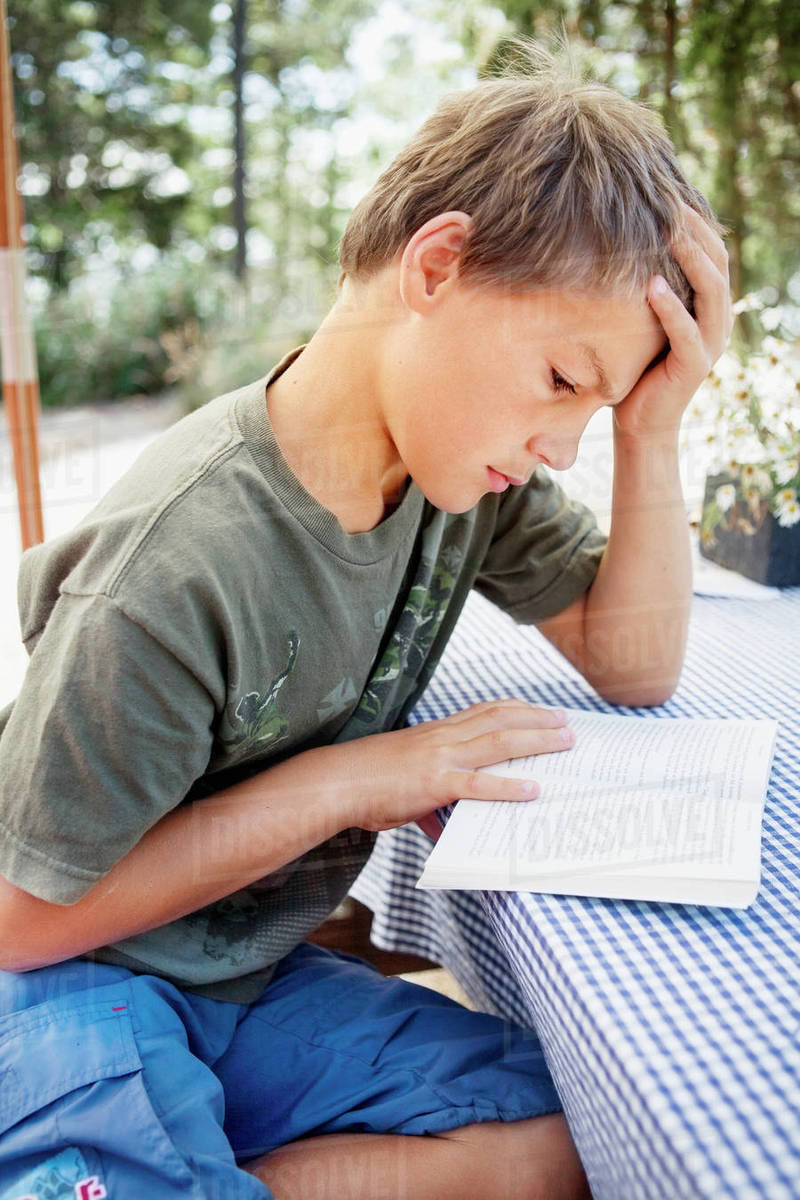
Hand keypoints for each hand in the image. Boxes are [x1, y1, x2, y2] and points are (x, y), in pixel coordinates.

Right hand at [331, 699, 573, 832]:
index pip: (485, 710)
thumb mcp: (405, 774)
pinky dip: (510, 786)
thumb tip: (445, 818)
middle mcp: (444, 737)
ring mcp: (441, 758)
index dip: (517, 707)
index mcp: (436, 731)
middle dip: (538, 719)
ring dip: (537, 740)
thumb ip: (431, 789)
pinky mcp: (436, 784)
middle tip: (568, 722)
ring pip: (499, 742)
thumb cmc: (366, 780)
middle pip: (501, 719)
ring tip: (565, 742)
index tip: (540, 709)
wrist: (337, 782)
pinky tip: (532, 790)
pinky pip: (480, 784)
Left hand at [613, 203, 732, 439]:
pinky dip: (672, 308)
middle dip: (695, 229)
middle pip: (717, 262)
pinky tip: (653, 285)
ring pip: (712, 292)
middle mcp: (717, 320)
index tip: (667, 190)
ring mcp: (711, 343)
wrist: (640, 424)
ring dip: (692, 259)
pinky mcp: (695, 367)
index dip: (694, 220)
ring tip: (670, 232)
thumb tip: (614, 241)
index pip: (711, 251)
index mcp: (708, 305)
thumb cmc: (634, 368)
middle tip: (668, 199)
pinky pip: (688, 332)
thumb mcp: (639, 319)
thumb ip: (642, 286)